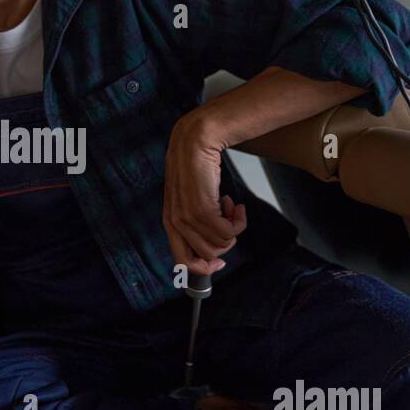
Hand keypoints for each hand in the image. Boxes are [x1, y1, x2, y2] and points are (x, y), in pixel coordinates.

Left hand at [162, 111, 247, 277]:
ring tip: (231, 205)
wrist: (196, 141)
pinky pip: (229, 232)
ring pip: (221, 244)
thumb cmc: (195, 166)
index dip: (204, 268)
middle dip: (226, 243)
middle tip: (230, 221)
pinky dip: (239, 221)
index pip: (183, 262)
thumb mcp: (191, 197)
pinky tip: (234, 202)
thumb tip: (216, 243)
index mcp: (170, 222)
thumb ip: (196, 219)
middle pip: (208, 256)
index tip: (221, 263)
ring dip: (234, 227)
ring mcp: (188, 217)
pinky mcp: (202, 209)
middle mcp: (176, 223)